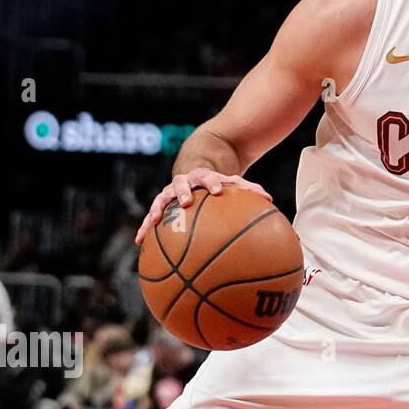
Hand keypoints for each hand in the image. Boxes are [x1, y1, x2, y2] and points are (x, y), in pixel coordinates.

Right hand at [135, 168, 272, 243]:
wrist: (194, 167)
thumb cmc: (217, 181)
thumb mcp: (231, 181)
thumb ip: (248, 189)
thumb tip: (269, 199)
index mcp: (203, 176)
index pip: (208, 177)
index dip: (211, 183)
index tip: (216, 190)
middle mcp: (184, 182)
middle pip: (181, 184)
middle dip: (182, 192)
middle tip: (184, 201)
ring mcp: (170, 192)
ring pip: (160, 199)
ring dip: (157, 210)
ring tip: (152, 222)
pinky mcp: (160, 203)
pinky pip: (151, 216)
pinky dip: (145, 227)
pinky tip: (139, 241)